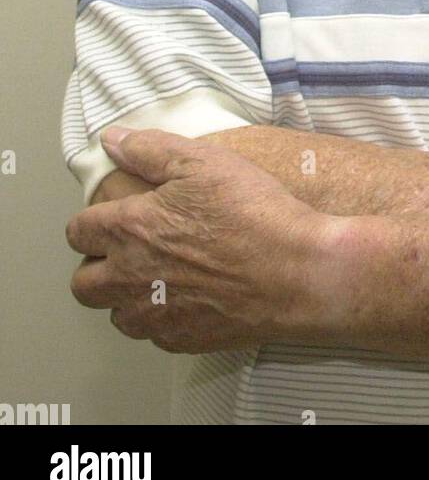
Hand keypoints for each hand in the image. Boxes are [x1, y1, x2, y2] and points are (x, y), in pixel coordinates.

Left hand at [66, 127, 343, 352]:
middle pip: (83, 284)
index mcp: (130, 229)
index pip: (78, 232)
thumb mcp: (204, 161)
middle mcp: (131, 277)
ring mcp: (155, 315)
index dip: (91, 222)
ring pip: (114, 313)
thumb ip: (151, 149)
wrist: (297, 272)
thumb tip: (113, 140)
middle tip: (127, 250)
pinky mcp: (180, 339)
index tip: (111, 216)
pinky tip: (187, 296)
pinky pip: (152, 333)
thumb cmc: (253, 213)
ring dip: (125, 296)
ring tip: (156, 275)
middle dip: (96, 265)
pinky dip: (160, 317)